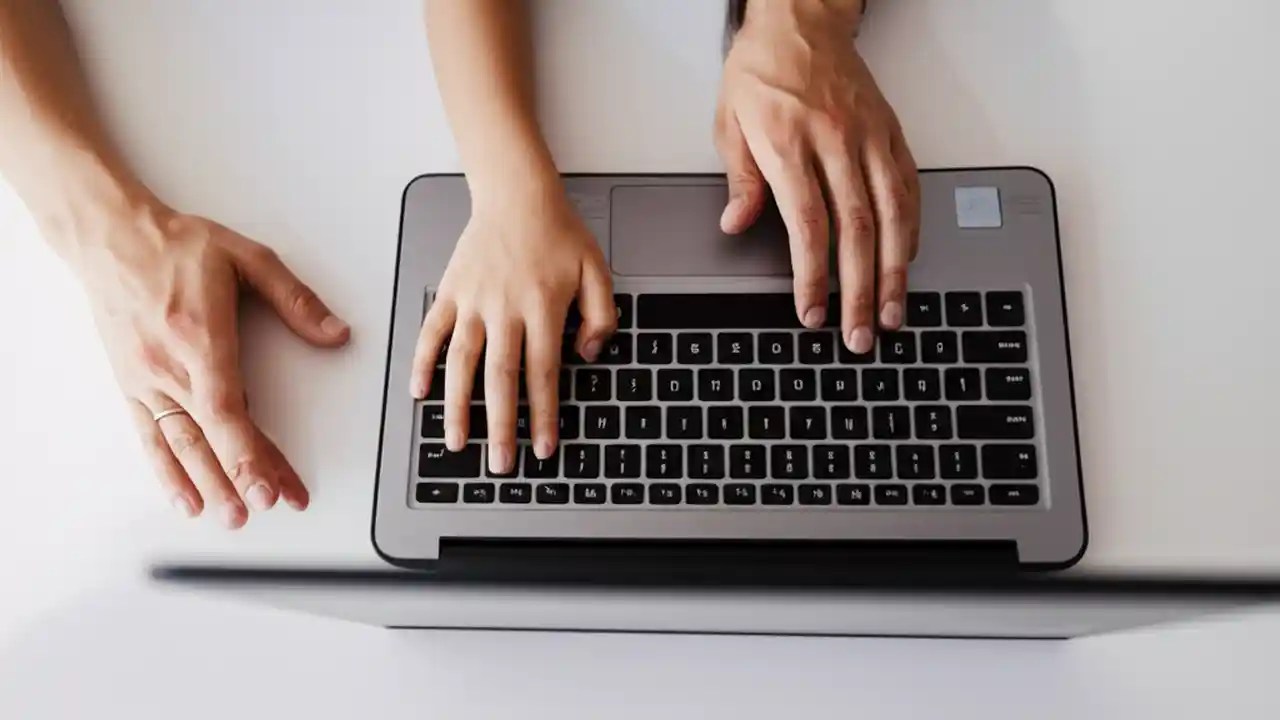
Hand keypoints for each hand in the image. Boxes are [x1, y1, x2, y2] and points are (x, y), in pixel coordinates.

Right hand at [68, 201, 349, 527]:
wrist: (112, 238)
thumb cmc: (176, 247)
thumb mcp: (246, 258)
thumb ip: (294, 298)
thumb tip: (334, 331)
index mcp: (200, 341)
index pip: (226, 412)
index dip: (248, 454)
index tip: (270, 484)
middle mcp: (169, 368)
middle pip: (208, 437)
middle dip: (238, 478)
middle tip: (263, 508)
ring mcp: (147, 381)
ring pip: (178, 445)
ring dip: (205, 484)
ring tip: (230, 516)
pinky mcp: (132, 385)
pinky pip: (151, 437)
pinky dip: (167, 472)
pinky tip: (186, 496)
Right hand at [409, 184, 615, 474]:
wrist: (517, 193)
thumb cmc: (558, 232)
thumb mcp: (597, 270)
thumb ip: (602, 315)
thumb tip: (589, 355)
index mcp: (543, 307)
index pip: (543, 374)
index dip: (543, 415)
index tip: (543, 447)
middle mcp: (505, 309)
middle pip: (500, 378)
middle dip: (500, 426)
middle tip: (499, 464)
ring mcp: (473, 302)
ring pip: (461, 362)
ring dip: (457, 406)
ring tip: (456, 442)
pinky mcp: (451, 291)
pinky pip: (432, 332)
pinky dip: (423, 362)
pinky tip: (420, 392)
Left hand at [716, 0, 919, 352]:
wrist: (801, 20)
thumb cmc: (762, 71)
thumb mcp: (729, 121)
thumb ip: (740, 177)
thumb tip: (735, 224)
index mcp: (789, 143)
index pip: (808, 225)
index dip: (813, 276)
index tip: (812, 312)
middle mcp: (835, 142)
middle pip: (856, 230)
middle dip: (860, 290)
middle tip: (861, 334)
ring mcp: (869, 138)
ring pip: (891, 214)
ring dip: (895, 271)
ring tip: (894, 313)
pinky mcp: (890, 133)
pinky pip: (908, 187)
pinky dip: (911, 228)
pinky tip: (908, 260)